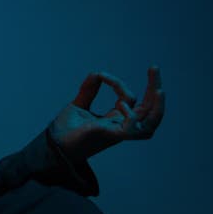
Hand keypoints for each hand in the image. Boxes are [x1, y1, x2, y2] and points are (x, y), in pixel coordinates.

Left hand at [48, 66, 164, 161]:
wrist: (53, 146)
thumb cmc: (66, 131)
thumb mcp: (79, 105)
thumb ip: (89, 90)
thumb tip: (97, 73)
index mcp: (115, 118)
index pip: (130, 99)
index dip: (118, 83)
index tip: (101, 75)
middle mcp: (120, 126)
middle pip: (149, 110)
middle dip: (155, 88)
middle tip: (154, 67)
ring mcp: (116, 132)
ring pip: (149, 125)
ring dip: (157, 108)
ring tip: (159, 90)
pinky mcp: (108, 136)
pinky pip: (130, 130)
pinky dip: (131, 116)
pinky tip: (121, 104)